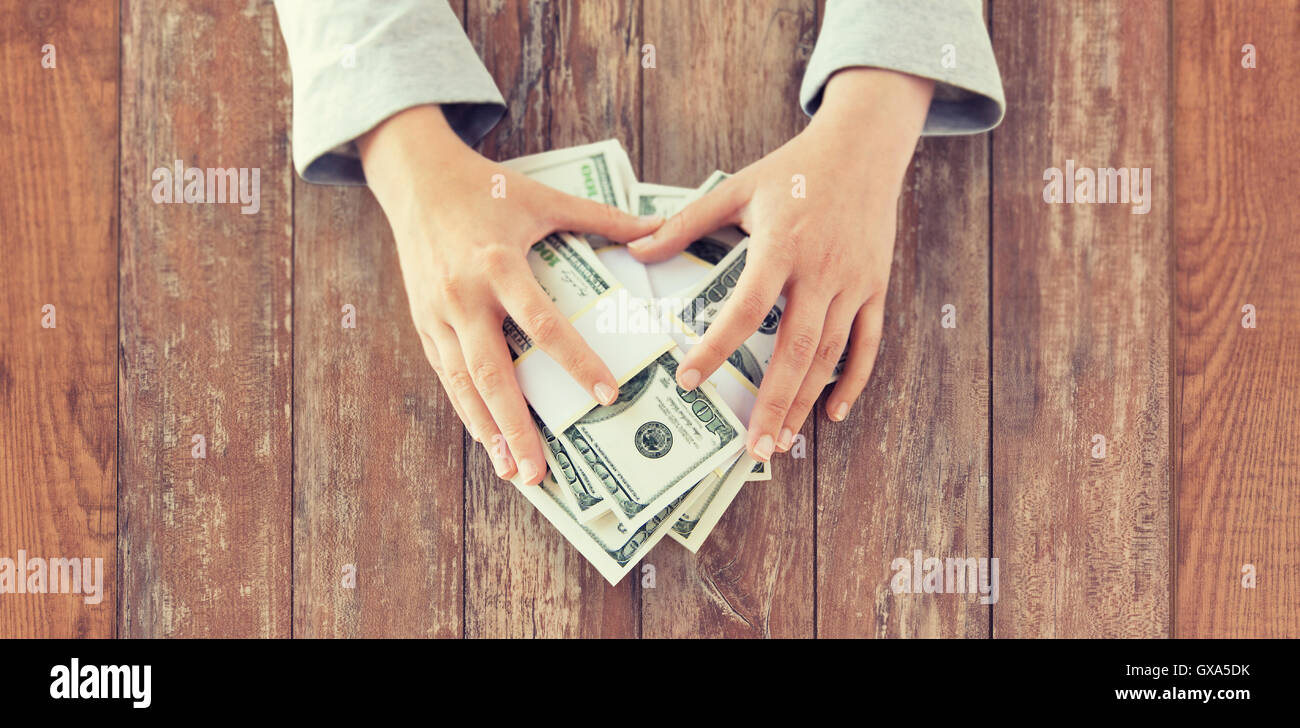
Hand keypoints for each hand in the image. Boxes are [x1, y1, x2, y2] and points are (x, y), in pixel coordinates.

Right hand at [359, 105, 659, 484]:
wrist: (415, 178)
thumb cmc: (487, 188)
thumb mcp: (543, 197)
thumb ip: (600, 218)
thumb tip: (657, 227)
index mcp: (499, 264)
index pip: (543, 323)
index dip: (575, 361)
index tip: (606, 393)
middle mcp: (463, 295)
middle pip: (492, 372)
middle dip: (515, 427)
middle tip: (538, 472)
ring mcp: (436, 313)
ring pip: (462, 383)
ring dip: (486, 432)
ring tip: (511, 472)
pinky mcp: (422, 322)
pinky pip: (445, 374)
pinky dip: (466, 409)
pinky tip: (486, 439)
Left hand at [624, 68, 934, 462]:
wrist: (865, 147)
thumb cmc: (794, 168)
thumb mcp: (737, 188)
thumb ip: (686, 223)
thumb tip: (636, 250)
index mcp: (781, 246)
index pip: (746, 308)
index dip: (717, 347)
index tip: (688, 380)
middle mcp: (821, 270)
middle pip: (796, 348)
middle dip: (775, 402)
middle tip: (754, 448)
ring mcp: (854, 283)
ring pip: (831, 355)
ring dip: (806, 401)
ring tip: (782, 441)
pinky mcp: (876, 288)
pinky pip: (868, 344)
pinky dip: (853, 381)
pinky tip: (832, 414)